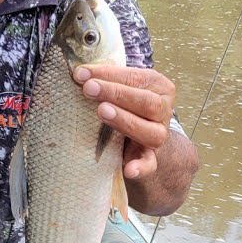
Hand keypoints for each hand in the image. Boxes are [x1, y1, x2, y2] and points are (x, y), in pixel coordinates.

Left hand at [73, 65, 175, 179]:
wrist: (144, 141)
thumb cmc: (128, 107)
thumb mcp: (122, 89)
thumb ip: (106, 80)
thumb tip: (78, 72)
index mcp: (159, 87)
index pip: (135, 78)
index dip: (108, 74)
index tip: (82, 73)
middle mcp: (163, 111)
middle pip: (146, 102)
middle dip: (116, 93)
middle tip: (89, 89)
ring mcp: (159, 136)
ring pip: (149, 131)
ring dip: (124, 120)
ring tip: (102, 112)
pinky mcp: (152, 159)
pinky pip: (150, 164)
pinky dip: (141, 167)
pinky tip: (129, 169)